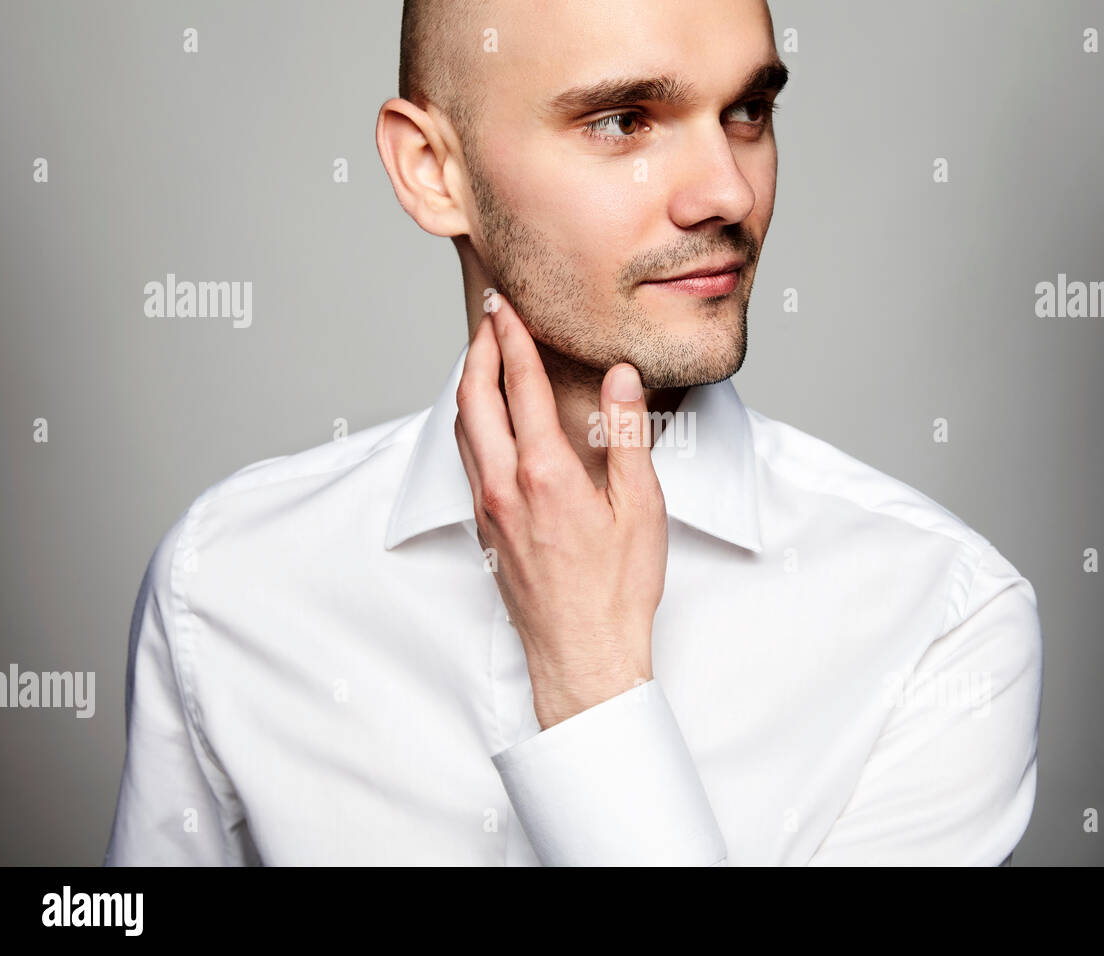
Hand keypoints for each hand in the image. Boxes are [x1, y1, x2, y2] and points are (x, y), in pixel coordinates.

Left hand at [454, 292, 667, 728]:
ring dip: (468, 385)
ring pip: (463, 430)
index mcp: (545, 475)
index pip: (520, 387)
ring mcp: (488, 510)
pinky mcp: (484, 531)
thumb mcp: (641, 508)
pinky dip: (471, 423)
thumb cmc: (617, 591)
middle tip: (487, 317)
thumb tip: (620, 379)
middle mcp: (504, 487)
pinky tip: (485, 420)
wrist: (581, 655)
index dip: (512, 340)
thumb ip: (627, 436)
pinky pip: (467, 460)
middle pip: (474, 400)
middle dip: (478, 350)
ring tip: (481, 356)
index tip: (505, 307)